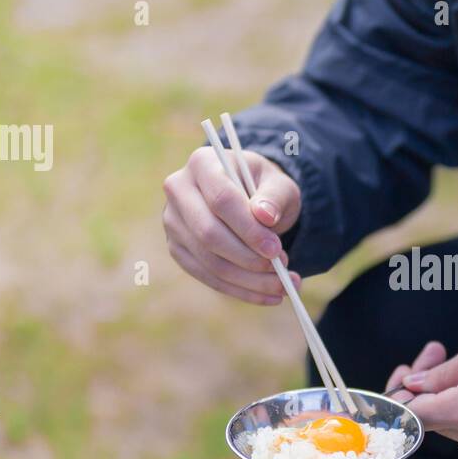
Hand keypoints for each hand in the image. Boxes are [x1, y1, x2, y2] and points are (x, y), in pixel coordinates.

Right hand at [162, 146, 301, 304]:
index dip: (249, 229)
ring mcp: (173, 223)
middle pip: (209, 234)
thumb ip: (274, 197)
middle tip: (282, 270)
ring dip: (249, 280)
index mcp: (202, 163)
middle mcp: (178, 190)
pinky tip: (269, 295)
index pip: (221, 200)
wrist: (247, 196)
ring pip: (209, 261)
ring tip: (284, 285)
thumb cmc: (263, 187)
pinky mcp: (178, 249)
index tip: (276, 249)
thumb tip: (265, 216)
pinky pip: (208, 277)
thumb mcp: (279, 184)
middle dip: (248, 258)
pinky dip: (241, 290)